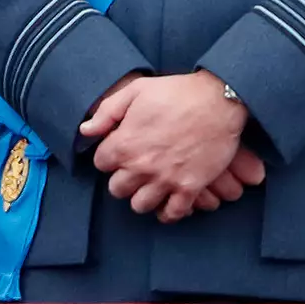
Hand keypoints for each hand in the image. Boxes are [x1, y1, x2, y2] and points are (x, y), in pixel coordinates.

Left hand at [83, 72, 260, 219]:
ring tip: (149, 187)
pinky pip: (172, 213)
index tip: (120, 151)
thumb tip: (85, 131)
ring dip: (142, 197)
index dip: (110, 157)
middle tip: (134, 171)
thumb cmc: (176, 92)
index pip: (101, 163)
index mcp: (124, 143)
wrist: (219, 100)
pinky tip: (168, 202)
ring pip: (140, 205)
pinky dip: (168, 212)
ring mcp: (165, 179)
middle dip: (122, 180)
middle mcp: (141, 166)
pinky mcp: (190, 187)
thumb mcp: (136, 90)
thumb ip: (107, 112)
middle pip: (117, 189)